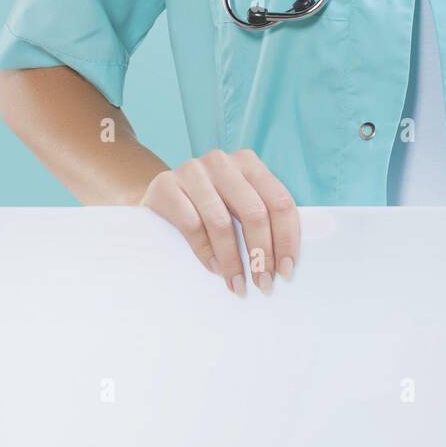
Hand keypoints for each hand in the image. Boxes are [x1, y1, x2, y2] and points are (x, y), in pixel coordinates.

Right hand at [137, 148, 298, 297]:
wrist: (159, 194)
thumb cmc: (207, 205)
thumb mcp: (236, 203)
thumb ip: (260, 218)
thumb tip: (284, 263)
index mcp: (248, 162)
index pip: (279, 201)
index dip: (287, 239)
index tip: (286, 271)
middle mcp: (222, 162)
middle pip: (254, 212)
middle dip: (262, 254)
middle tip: (263, 284)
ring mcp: (193, 171)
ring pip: (222, 222)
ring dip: (233, 261)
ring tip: (238, 285)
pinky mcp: (166, 186)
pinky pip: (192, 225)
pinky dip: (206, 253)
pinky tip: (214, 269)